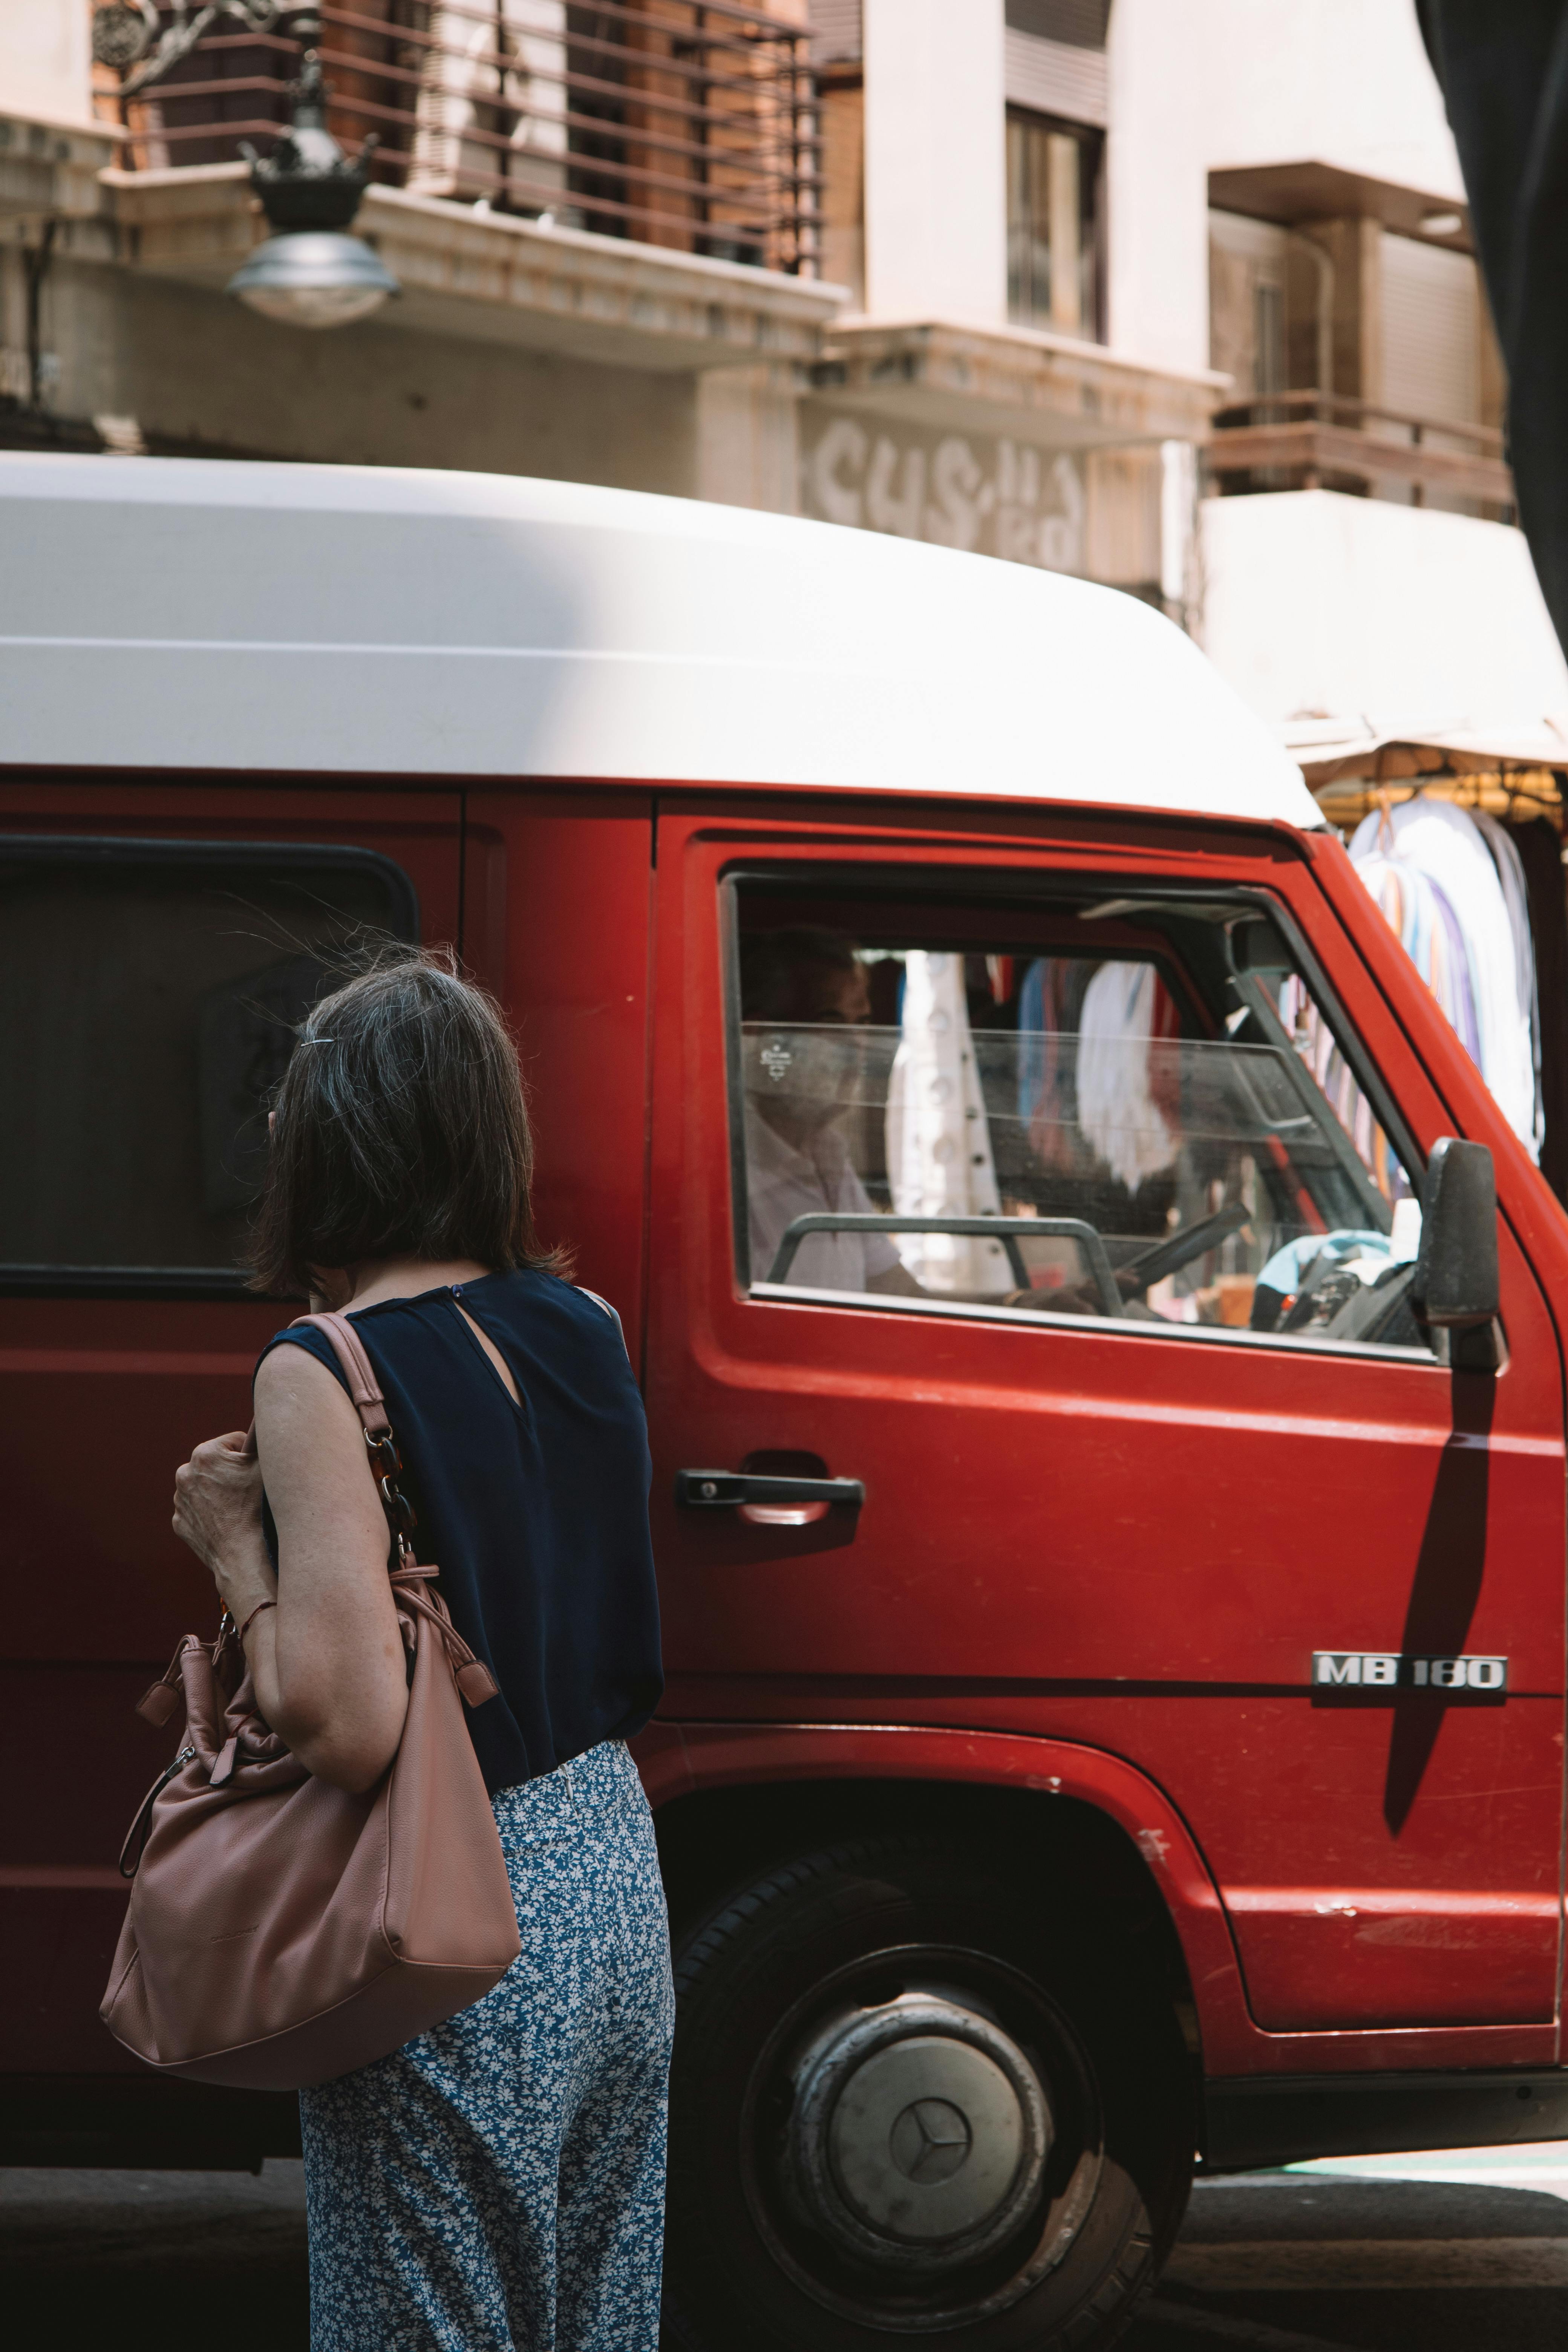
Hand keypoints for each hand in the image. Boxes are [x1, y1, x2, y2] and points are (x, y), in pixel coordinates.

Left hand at [172, 1430, 273, 1621]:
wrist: (240, 1553)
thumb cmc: (256, 1508)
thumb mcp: (266, 1466)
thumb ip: (264, 1438)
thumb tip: (267, 1417)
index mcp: (205, 1453)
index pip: (234, 1442)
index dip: (249, 1456)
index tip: (255, 1473)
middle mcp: (185, 1472)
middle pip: (217, 1463)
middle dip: (230, 1472)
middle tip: (247, 1490)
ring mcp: (180, 1499)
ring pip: (206, 1485)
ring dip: (219, 1490)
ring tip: (237, 1506)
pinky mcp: (179, 1521)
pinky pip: (197, 1508)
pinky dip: (210, 1511)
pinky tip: (225, 1520)